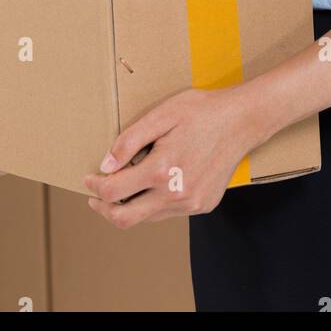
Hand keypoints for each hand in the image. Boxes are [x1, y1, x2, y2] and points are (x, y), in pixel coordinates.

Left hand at [83, 85, 253, 227]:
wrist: (242, 120)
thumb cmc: (201, 111)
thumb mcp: (161, 115)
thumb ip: (130, 141)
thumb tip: (105, 165)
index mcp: (162, 170)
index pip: (114, 192)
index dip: (95, 187)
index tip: (88, 179)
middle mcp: (176, 194)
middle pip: (125, 218)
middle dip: (104, 208)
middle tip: (95, 196)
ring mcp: (191, 204)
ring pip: (148, 217)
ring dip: (130, 206)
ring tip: (123, 187)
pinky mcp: (203, 205)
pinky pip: (168, 212)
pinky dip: (154, 202)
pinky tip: (155, 183)